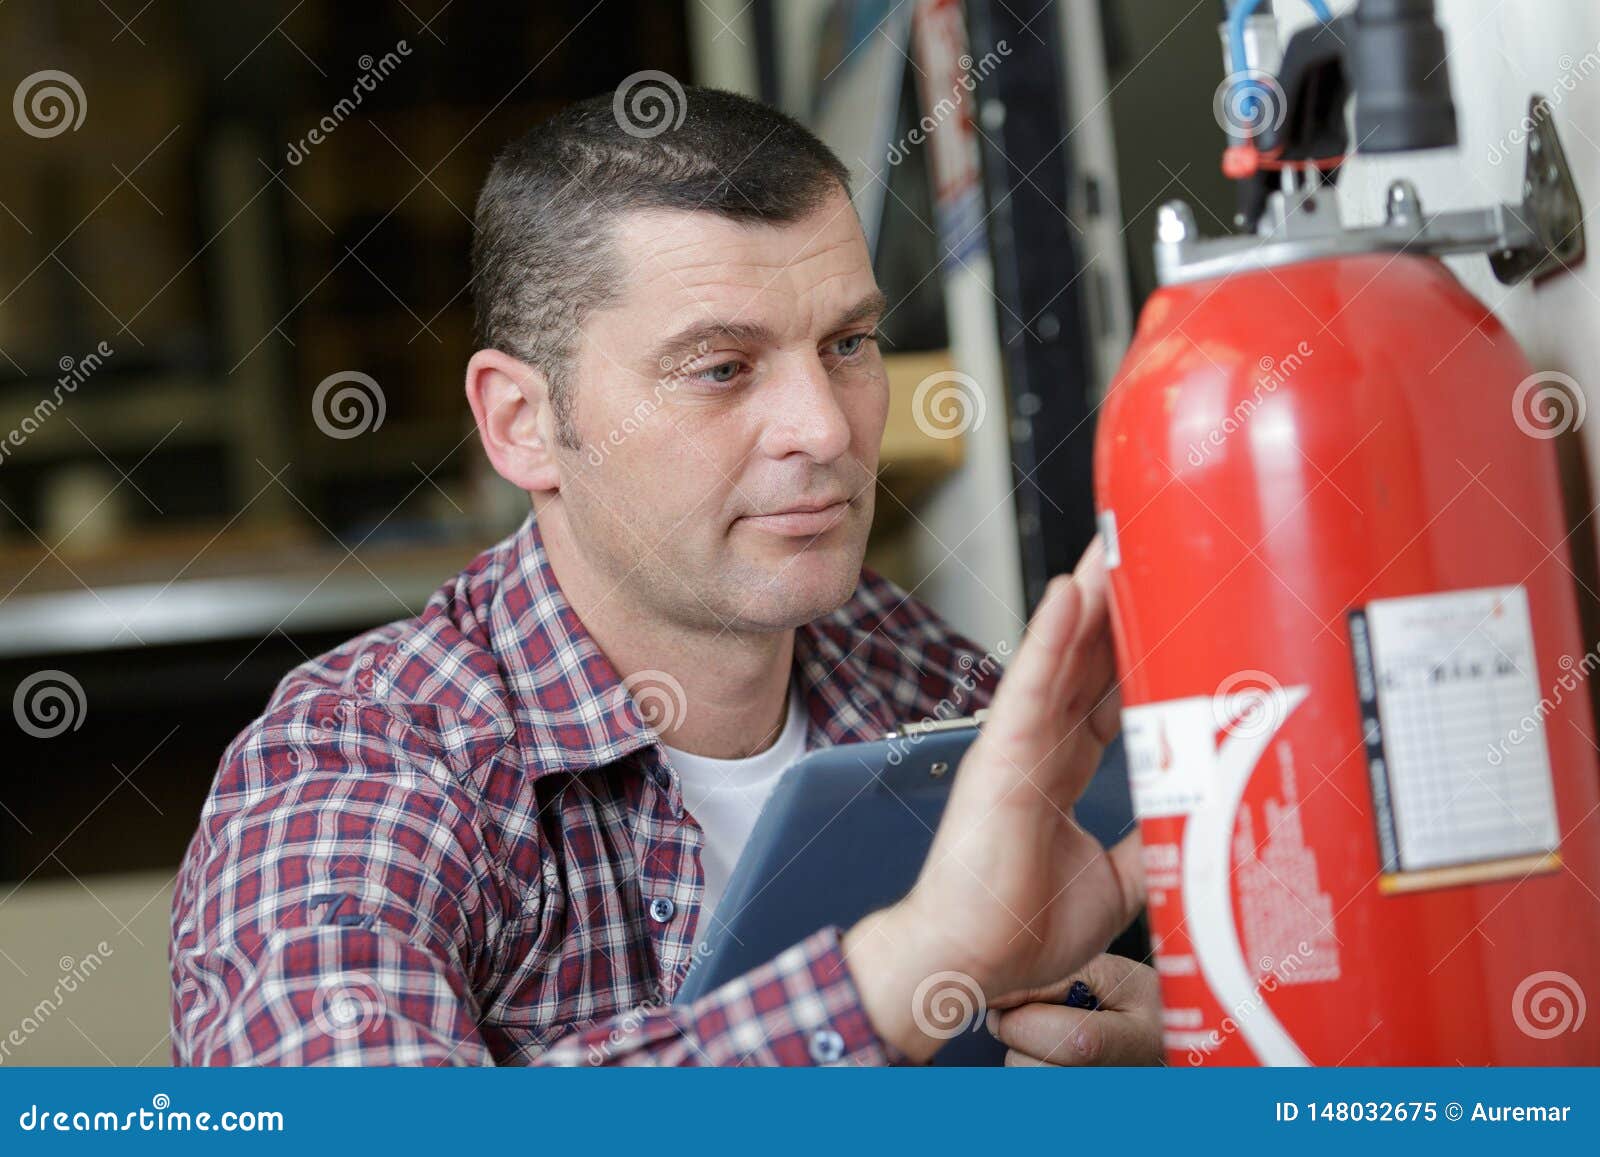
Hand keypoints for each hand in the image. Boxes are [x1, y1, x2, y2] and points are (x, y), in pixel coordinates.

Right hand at [844, 537, 1144, 1062]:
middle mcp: (1039, 750)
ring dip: (1086, 600)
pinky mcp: (1000, 759)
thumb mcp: (1115, 882)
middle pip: (1086, 663)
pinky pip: (1030, 688)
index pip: (1108, 699)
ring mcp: (1017, 748)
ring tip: (1111, 546)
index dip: (1134, 655)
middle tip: (1141, 551)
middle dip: (1114, 608)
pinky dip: (1049, 640)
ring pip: (1060, 659)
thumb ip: (1147, 846)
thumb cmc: (1019, 928)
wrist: (972, 963)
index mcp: (1060, 773)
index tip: (1166, 614)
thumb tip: (1195, 829)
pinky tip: (1069, 593)